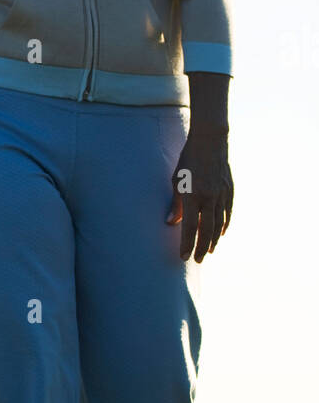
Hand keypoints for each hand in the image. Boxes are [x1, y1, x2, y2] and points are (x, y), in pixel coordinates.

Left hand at [166, 128, 232, 262]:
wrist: (211, 142)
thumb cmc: (188, 161)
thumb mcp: (176, 180)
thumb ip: (176, 203)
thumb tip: (172, 223)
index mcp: (193, 195)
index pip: (191, 227)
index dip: (187, 244)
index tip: (183, 257)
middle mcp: (209, 197)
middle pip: (207, 230)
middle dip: (202, 247)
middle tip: (198, 260)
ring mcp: (222, 194)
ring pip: (219, 224)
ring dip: (214, 240)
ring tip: (209, 251)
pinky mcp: (230, 191)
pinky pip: (228, 213)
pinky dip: (224, 226)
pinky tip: (221, 234)